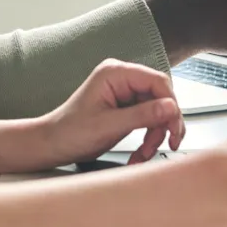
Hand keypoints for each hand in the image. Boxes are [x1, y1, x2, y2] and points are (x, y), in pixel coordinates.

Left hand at [33, 59, 185, 167]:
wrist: (52, 144)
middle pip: (161, 96)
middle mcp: (121, 78)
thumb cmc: (70, 132)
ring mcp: (124, 92)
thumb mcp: (108, 126)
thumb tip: (171, 108)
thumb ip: (142, 116)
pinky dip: (148, 138)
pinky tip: (141, 152)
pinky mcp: (125, 107)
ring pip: (157, 110)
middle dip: (164, 123)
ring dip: (156, 134)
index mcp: (115, 73)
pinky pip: (148, 119)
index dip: (170, 105)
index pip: (157, 81)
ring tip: (145, 153)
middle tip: (167, 143)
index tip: (173, 128)